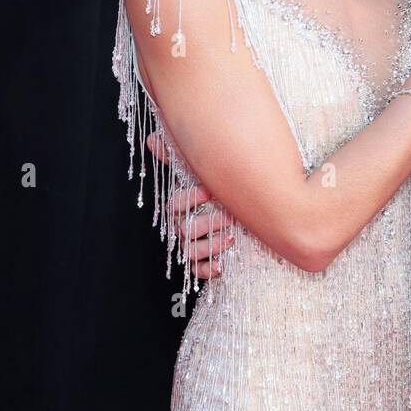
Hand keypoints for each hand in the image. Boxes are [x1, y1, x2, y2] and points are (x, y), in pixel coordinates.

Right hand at [146, 132, 233, 278]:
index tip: (209, 191)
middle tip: (229, 217)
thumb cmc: (232, 192)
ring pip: (190, 251)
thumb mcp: (212, 173)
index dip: (190, 198)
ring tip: (233, 237)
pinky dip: (206, 270)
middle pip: (184, 228)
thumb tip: (152, 139)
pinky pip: (198, 272)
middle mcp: (188, 225)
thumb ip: (184, 156)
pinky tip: (220, 266)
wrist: (258, 218)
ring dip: (210, 245)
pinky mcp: (206, 264)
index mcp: (188, 204)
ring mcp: (195, 245)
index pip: (176, 204)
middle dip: (206, 223)